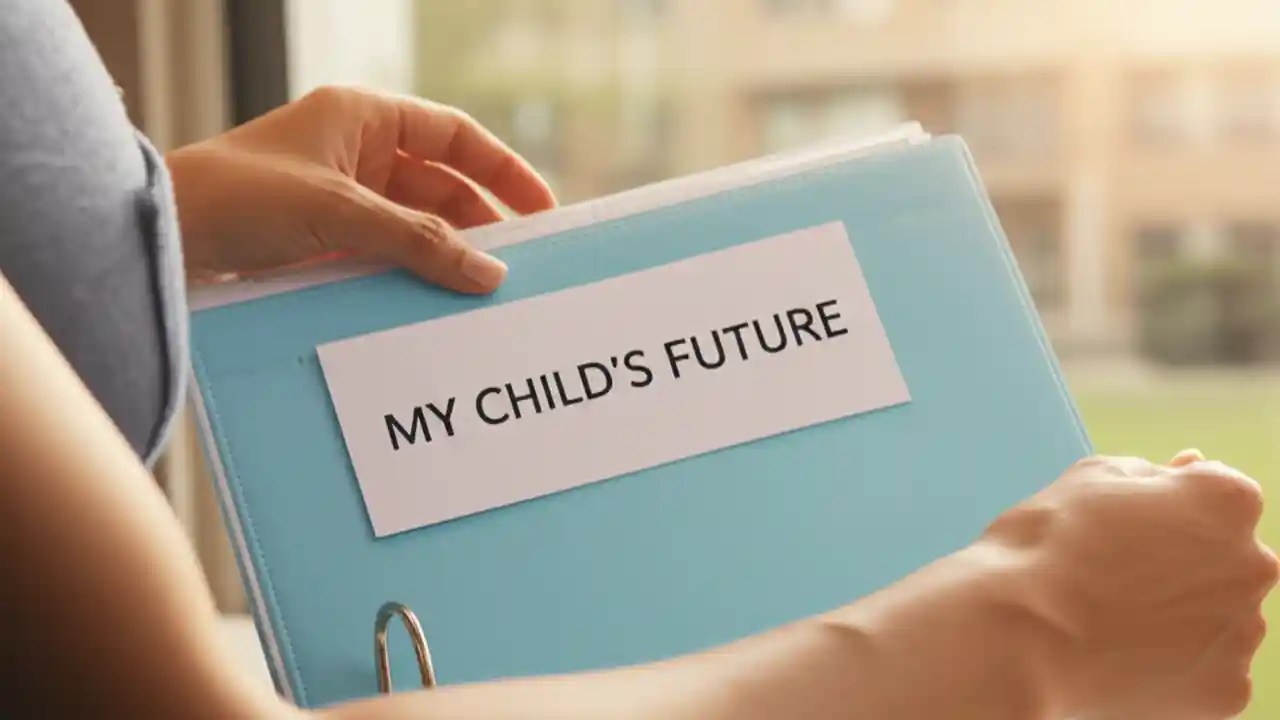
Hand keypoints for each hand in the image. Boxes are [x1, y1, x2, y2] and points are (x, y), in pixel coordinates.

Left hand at [166, 85, 556, 292]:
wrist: (161, 238)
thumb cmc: (238, 197)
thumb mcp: (340, 213)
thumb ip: (420, 242)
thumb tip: (489, 273)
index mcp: (361, 116)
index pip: (454, 135)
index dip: (502, 169)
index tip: (540, 209)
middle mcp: (354, 150)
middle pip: (439, 185)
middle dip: (477, 223)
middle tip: (515, 267)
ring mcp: (337, 196)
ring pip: (413, 225)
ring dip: (443, 255)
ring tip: (479, 293)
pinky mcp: (320, 238)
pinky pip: (383, 254)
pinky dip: (408, 275)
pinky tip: (431, 304)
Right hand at [982, 451, 1278, 718]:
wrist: (1016, 634)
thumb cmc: (1046, 548)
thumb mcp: (1092, 478)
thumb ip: (1156, 474)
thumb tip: (1189, 470)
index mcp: (1227, 503)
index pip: (1221, 498)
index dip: (1170, 511)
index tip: (1130, 528)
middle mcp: (1252, 564)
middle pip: (1227, 561)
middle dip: (1185, 566)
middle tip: (1116, 577)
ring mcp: (1243, 632)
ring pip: (1219, 619)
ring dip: (1181, 618)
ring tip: (1114, 621)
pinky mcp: (1226, 689)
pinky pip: (1207, 672)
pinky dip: (1174, 667)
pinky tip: (1123, 657)